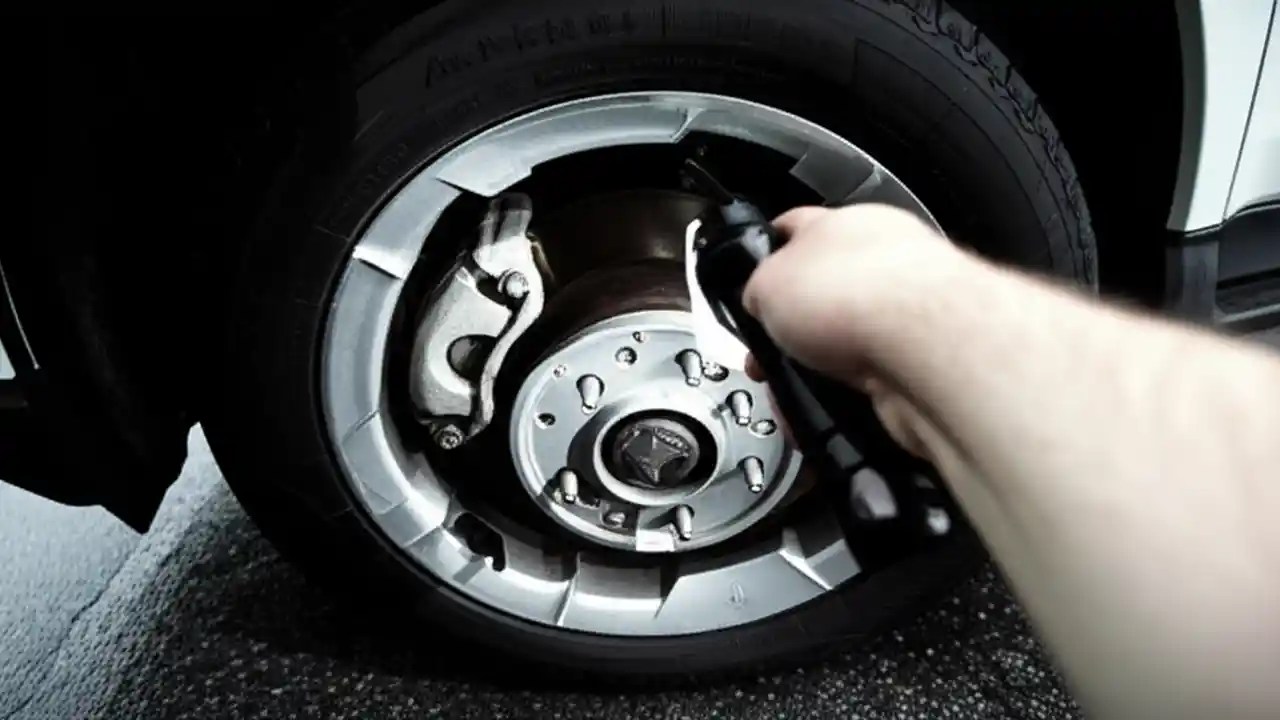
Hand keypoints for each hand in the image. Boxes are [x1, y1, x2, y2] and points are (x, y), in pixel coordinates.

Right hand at [741, 203, 962, 459]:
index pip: (796, 230)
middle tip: (767, 353)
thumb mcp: (766, 280)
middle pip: (823, 298)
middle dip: (790, 332)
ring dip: (815, 374)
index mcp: (850, 224)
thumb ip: (758, 287)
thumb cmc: (863, 293)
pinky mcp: (923, 369)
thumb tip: (759, 303)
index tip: (750, 281)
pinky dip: (843, 405)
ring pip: (844, 351)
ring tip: (794, 392)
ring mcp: (910, 318)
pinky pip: (867, 390)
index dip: (766, 256)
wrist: (926, 350)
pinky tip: (829, 410)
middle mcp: (888, 265)